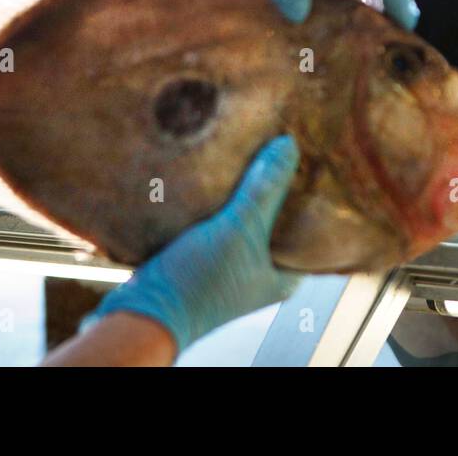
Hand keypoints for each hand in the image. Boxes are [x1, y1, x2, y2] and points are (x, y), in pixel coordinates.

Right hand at [81, 135, 304, 354]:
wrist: (142, 311)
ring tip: (261, 151)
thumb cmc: (198, 280)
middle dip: (281, 188)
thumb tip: (289, 145)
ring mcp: (235, 264)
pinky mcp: (209, 255)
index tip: (315, 162)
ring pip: (252, 218)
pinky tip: (228, 171)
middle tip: (286, 148)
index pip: (313, 229)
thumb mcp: (239, 228)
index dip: (314, 197)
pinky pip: (226, 219)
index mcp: (285, 276)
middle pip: (282, 220)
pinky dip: (228, 199)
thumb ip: (266, 189)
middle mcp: (264, 272)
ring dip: (253, 191)